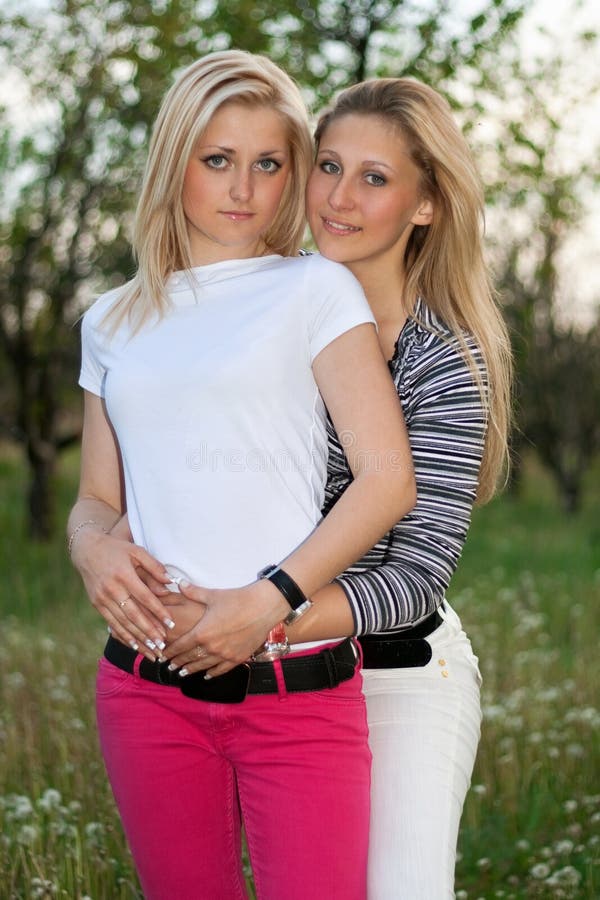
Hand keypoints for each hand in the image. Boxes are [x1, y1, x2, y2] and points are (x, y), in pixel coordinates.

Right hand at [70, 527, 172, 660]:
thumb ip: (154, 566)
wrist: (86, 550)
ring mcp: (102, 598)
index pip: (145, 597)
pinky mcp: (97, 604)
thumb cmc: (116, 549)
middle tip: (162, 645)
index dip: (158, 612)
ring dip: (138, 638)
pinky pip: (112, 623)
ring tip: (152, 650)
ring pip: (123, 622)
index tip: (170, 624)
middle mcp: (112, 588)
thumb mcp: (136, 550)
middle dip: (149, 631)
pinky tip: (134, 646)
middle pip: (133, 614)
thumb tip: (170, 583)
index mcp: (124, 574)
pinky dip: (123, 636)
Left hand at [165, 579, 289, 677]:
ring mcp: (225, 655)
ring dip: (191, 670)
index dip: (170, 652)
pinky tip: (207, 675)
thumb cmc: (237, 599)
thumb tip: (179, 582)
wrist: (263, 607)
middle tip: (170, 667)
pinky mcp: (238, 658)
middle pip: (190, 658)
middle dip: (178, 662)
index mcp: (202, 632)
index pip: (180, 646)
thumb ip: (193, 592)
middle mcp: (211, 647)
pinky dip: (212, 673)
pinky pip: (221, 669)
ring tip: (183, 673)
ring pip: (203, 666)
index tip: (162, 656)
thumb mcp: (213, 595)